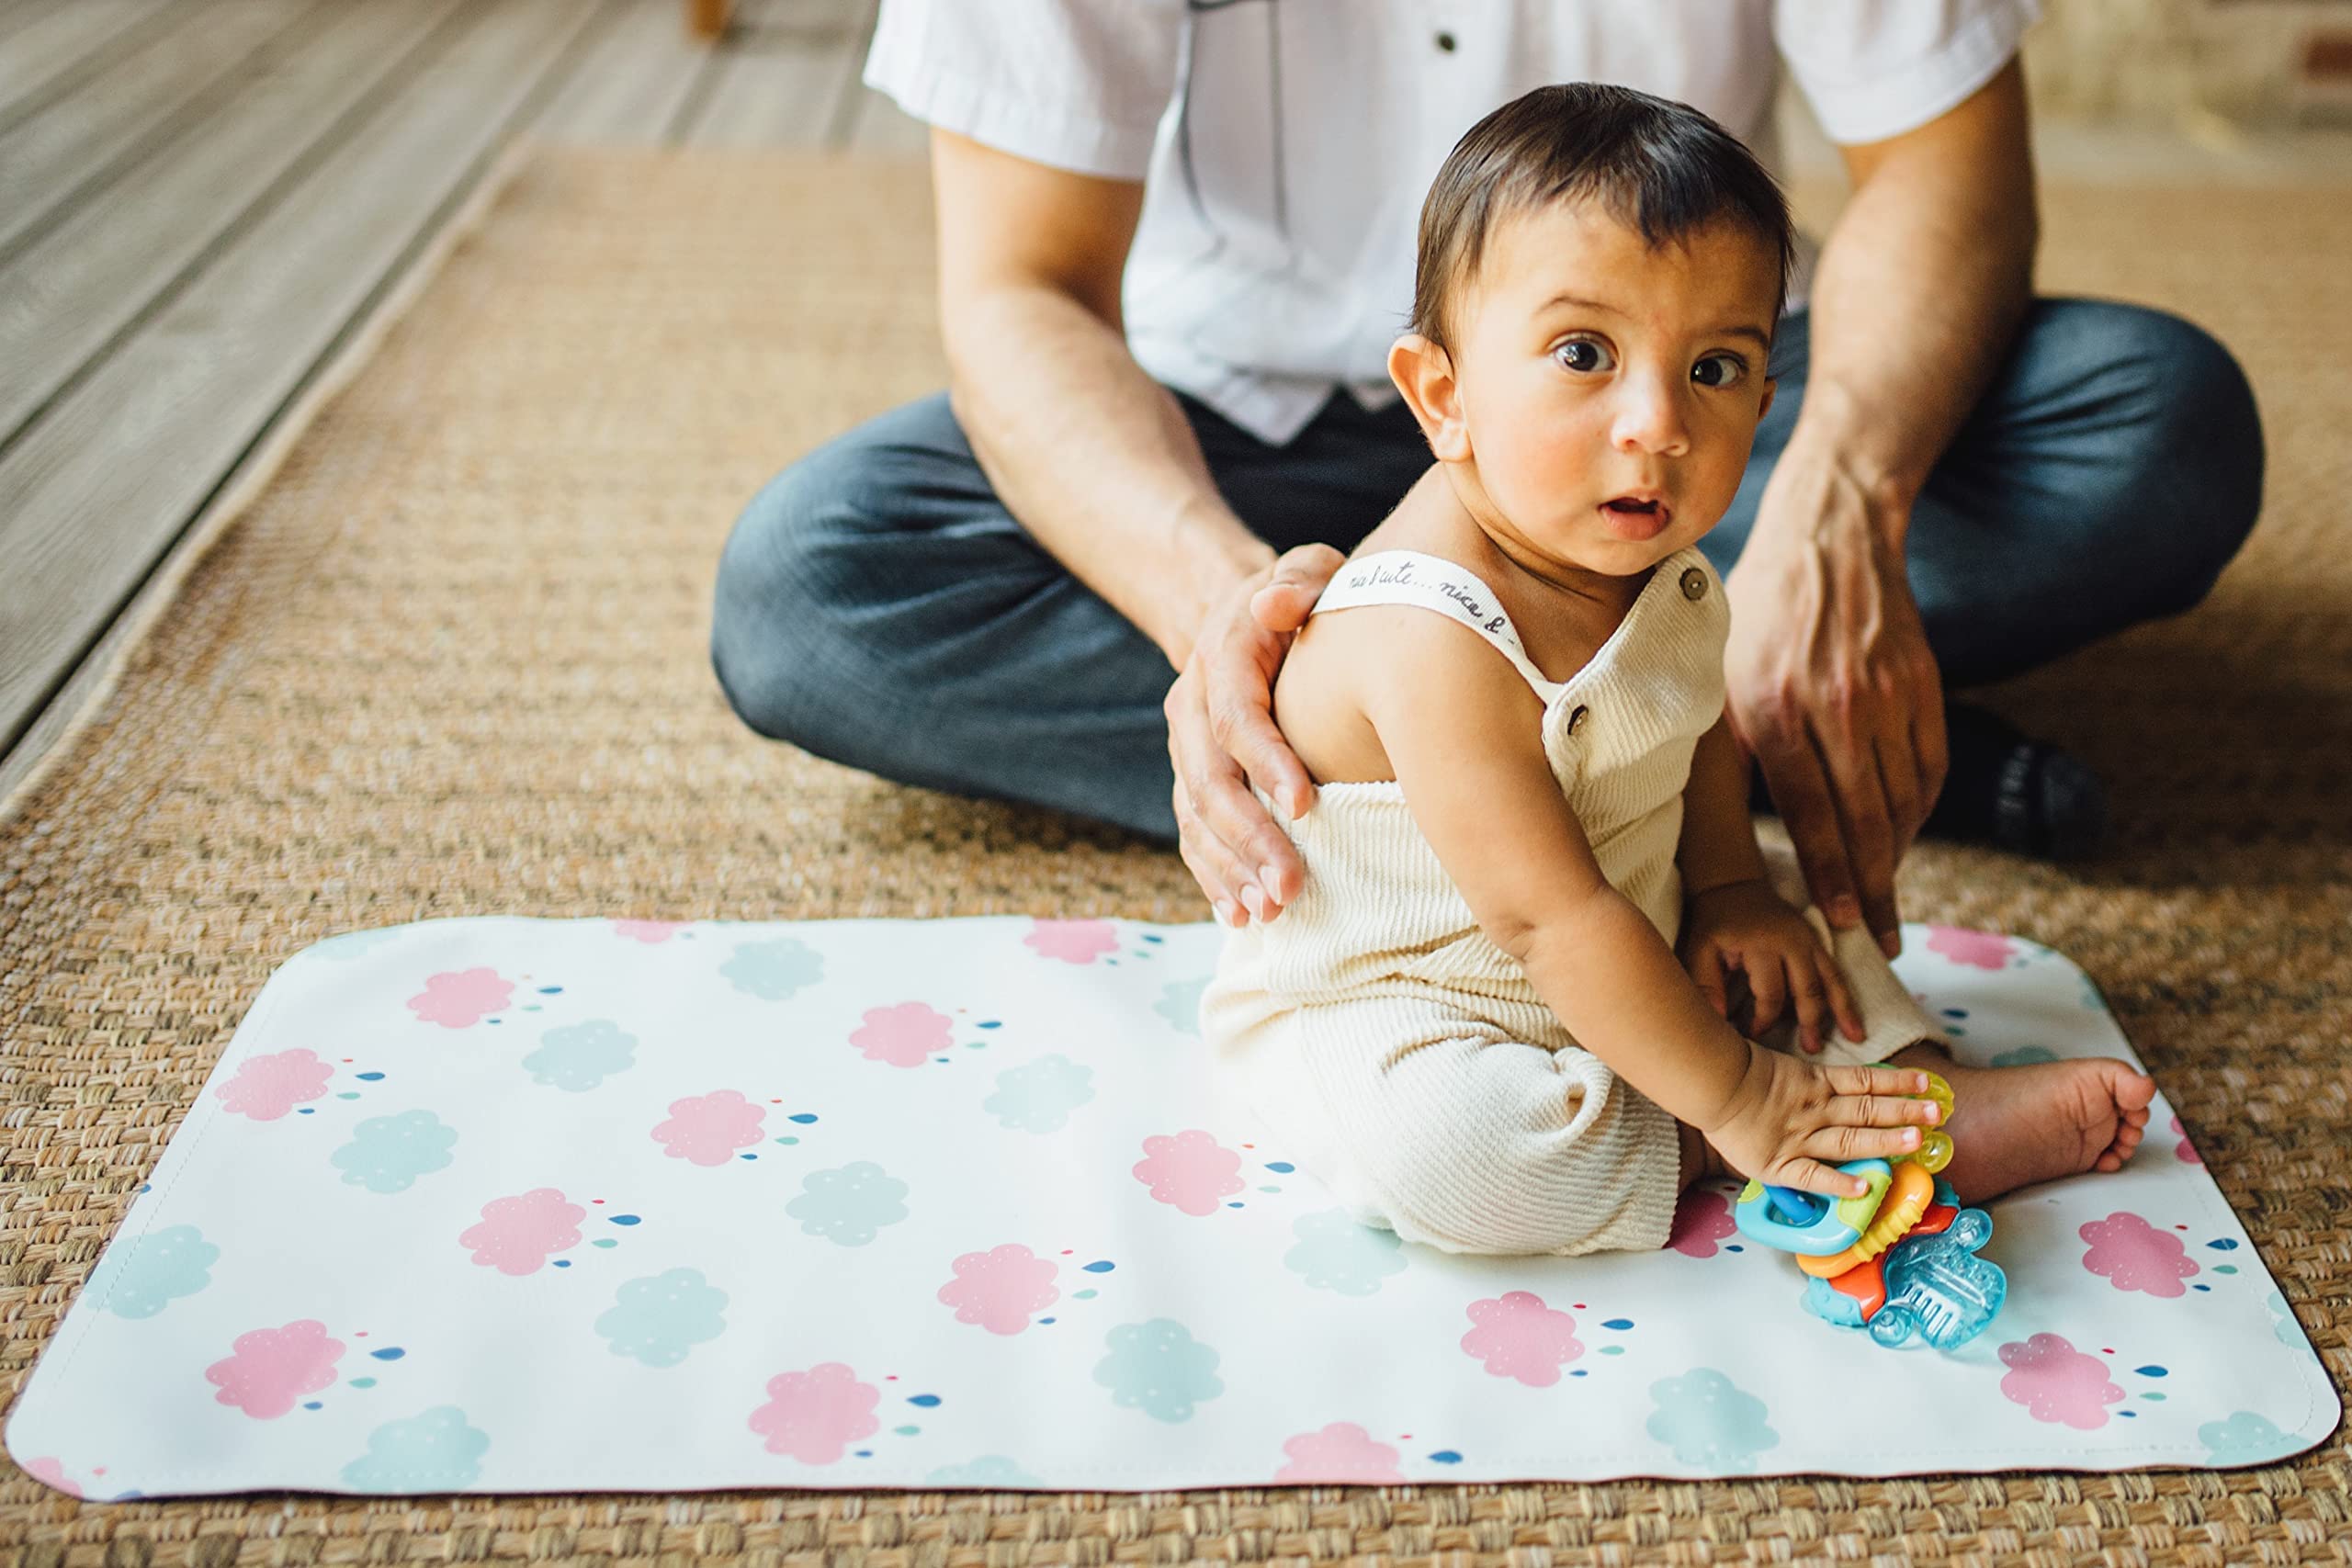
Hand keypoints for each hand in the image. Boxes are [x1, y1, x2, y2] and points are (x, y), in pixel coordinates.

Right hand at [1166, 543, 1344, 926]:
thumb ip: (1301, 578)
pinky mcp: (1192, 780)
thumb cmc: (1303, 595)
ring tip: (1270, 912)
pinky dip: (1213, 877)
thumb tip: (1274, 601)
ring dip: (1230, 869)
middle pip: (1209, 781)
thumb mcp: (1309, 567)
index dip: (1266, 762)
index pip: (1236, 715)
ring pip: (1195, 817)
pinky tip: (1240, 915)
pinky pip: (1192, 835)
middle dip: (1249, 838)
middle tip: (1291, 886)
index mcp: (1222, 654)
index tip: (1306, 805)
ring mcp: (1186, 747)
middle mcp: (1191, 705)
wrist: (1248, 610)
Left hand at [1678, 878, 1862, 1054]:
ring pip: (1831, 980)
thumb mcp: (1699, 950)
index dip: (1764, 1020)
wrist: (1733, 885)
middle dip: (1810, 1022)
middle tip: (1812, 1051)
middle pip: (1808, 989)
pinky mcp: (1817, 940)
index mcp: (1762, 944)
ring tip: (1855, 1039)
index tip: (1754, 1037)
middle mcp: (1792, 941)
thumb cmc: (1714, 924)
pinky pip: (1835, 971)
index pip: (1770, 994)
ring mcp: (1809, 939)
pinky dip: (1845, 995)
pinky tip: (1855, 1018)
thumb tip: (1718, 1022)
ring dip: (1842, 1011)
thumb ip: (1706, 985)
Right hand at [1702, 1048, 1940, 1198]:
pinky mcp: (1781, 1163)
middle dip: (1903, 1111)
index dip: (1896, 1082)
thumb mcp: (1771, 1068)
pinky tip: (1865, 1186)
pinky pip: (1814, 1174)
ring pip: (1850, 1137)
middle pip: (1866, 1109)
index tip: (1926, 1082)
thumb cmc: (1731, 1072)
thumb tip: (1822, 1079)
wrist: (1707, 1082)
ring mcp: (1800, 1136)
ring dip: (1885, 1139)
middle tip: (1937, 1113)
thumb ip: (1797, 1078)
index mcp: (1813, 1084)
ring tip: (1917, 1140)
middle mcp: (1814, 1110)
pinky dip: (1839, 1181)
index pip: (1864, 1082)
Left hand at [1724, 435, 1945, 958]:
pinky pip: (1931, 769)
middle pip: (1867, 821)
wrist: (1831, 538)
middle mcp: (1837, 707)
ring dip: (1896, 858)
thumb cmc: (1757, 615)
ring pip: (1906, 801)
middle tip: (1877, 942)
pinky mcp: (1925, 686)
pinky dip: (1920, 812)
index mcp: (1776, 709)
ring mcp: (1888, 697)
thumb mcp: (1720, 675)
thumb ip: (1723, 747)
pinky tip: (1901, 837)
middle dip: (1873, 891)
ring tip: (1883, 901)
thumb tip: (1706, 822)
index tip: (1838, 924)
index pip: (1811, 813)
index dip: (1830, 875)